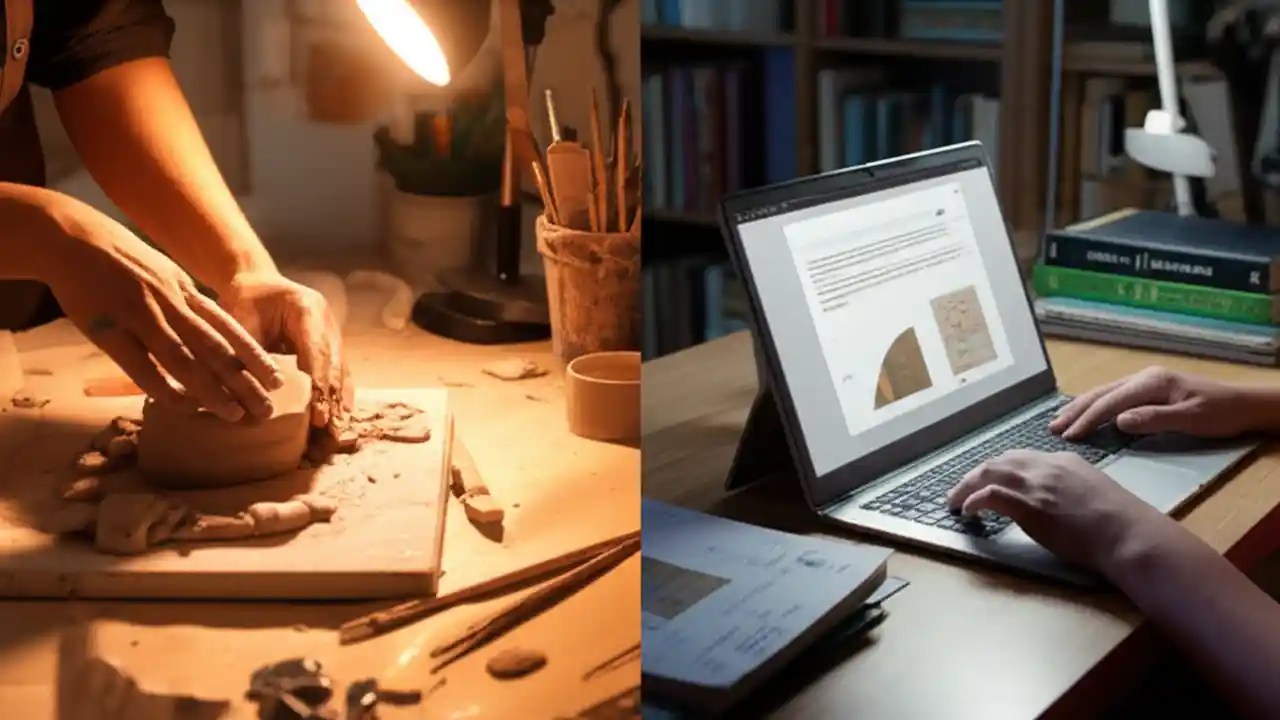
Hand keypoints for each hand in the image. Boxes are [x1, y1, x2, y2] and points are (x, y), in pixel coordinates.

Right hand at [43, 206, 282, 421]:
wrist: (71, 238)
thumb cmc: (118, 258)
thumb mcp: (163, 271)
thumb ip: (185, 299)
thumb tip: (211, 324)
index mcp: (184, 290)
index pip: (229, 328)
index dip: (254, 356)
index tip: (276, 378)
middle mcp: (170, 303)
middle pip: (215, 349)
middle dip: (244, 380)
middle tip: (267, 408)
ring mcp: (141, 316)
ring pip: (185, 360)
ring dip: (212, 391)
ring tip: (234, 414)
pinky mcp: (110, 331)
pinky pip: (142, 367)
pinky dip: (165, 390)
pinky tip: (183, 408)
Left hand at [217, 272, 351, 431]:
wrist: (257, 282)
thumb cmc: (246, 299)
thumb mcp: (240, 319)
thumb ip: (248, 351)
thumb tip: (250, 390)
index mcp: (306, 309)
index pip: (317, 350)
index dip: (319, 382)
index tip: (318, 410)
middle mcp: (327, 321)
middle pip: (334, 364)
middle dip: (332, 398)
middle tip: (328, 427)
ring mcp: (333, 331)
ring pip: (341, 370)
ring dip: (339, 401)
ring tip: (337, 430)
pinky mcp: (331, 344)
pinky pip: (341, 370)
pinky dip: (342, 393)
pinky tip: (345, 413)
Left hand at [946, 450, 1169, 571]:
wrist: (1128, 534)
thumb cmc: (1120, 522)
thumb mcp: (1093, 492)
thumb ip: (1069, 489)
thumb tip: (1054, 501)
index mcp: (1064, 461)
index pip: (1020, 457)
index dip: (999, 469)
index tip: (986, 480)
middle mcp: (1046, 467)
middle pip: (999, 461)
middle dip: (976, 475)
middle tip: (961, 490)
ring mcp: (1037, 485)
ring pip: (989, 473)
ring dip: (965, 487)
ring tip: (953, 501)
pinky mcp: (1030, 506)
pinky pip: (991, 495)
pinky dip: (973, 500)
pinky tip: (966, 511)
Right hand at [1050, 366, 1254, 439]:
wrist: (1244, 405)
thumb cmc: (1221, 413)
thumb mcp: (1190, 419)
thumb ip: (1153, 419)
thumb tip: (1118, 421)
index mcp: (1152, 382)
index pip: (1111, 401)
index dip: (1088, 418)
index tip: (1069, 435)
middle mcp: (1144, 377)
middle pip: (1102, 393)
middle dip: (1076, 411)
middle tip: (1053, 428)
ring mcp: (1145, 382)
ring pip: (1105, 393)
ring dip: (1081, 407)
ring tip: (1059, 420)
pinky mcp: (1148, 389)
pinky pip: (1113, 396)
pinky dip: (1095, 405)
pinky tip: (1085, 412)